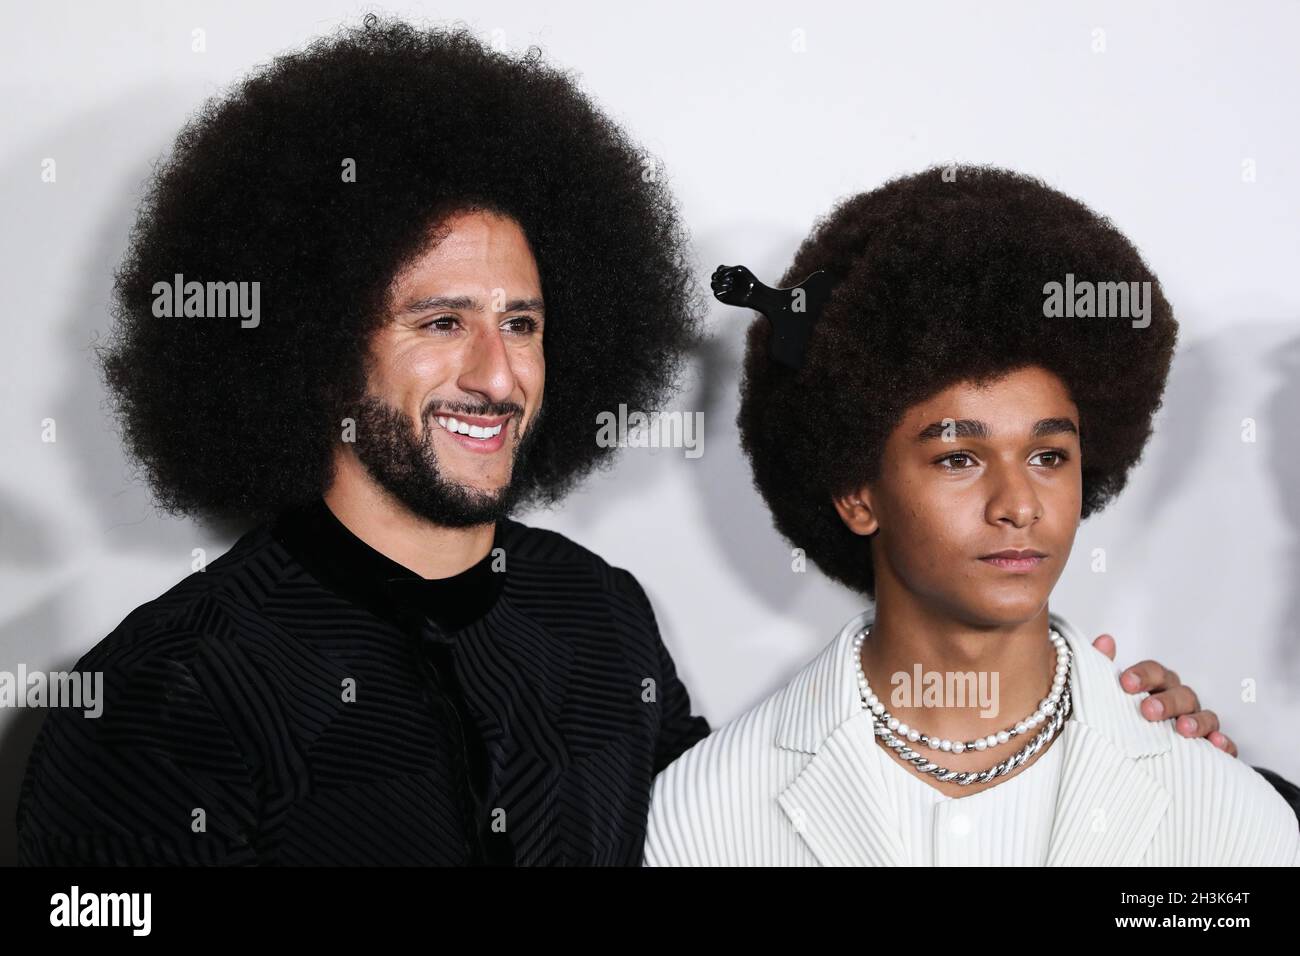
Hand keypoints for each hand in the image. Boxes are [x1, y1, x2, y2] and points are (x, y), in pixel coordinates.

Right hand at [711, 264, 759, 306]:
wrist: (753, 292)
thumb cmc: (749, 280)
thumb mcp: (739, 269)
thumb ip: (727, 269)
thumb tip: (719, 274)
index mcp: (730, 274)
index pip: (719, 270)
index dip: (720, 269)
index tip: (725, 270)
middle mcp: (726, 282)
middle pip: (714, 277)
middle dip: (716, 275)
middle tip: (723, 277)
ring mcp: (725, 290)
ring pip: (713, 284)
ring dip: (718, 282)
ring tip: (727, 283)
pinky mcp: (724, 298)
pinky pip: (715, 293)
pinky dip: (719, 290)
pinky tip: (727, 289)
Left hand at [1092, 633, 1237, 756]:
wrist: (1134, 757)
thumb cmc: (1125, 719)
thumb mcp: (1108, 696)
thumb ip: (1103, 668)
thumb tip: (1105, 641)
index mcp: (1156, 687)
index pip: (1155, 672)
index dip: (1143, 675)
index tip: (1125, 683)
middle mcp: (1180, 702)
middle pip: (1181, 694)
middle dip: (1166, 701)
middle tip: (1148, 711)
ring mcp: (1198, 725)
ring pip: (1206, 717)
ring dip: (1196, 721)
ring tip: (1182, 729)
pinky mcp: (1212, 751)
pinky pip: (1225, 745)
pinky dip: (1224, 744)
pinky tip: (1216, 745)